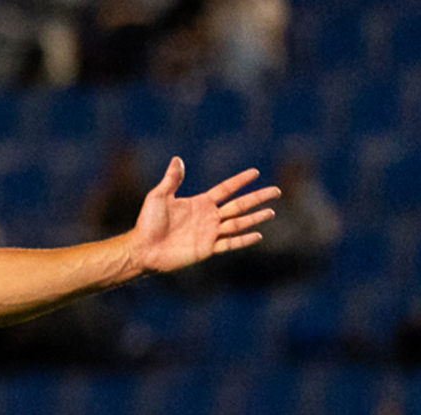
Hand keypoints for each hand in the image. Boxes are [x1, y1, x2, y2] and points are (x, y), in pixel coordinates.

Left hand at [128, 158, 278, 274]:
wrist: (143, 249)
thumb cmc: (147, 223)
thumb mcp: (158, 197)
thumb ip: (171, 180)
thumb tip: (177, 159)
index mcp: (200, 203)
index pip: (226, 189)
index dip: (240, 181)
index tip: (255, 172)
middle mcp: (208, 217)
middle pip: (239, 205)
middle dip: (258, 198)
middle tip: (277, 191)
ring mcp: (209, 234)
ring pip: (238, 224)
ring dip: (255, 218)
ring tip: (271, 212)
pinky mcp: (206, 249)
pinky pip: (229, 244)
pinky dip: (243, 240)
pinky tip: (257, 235)